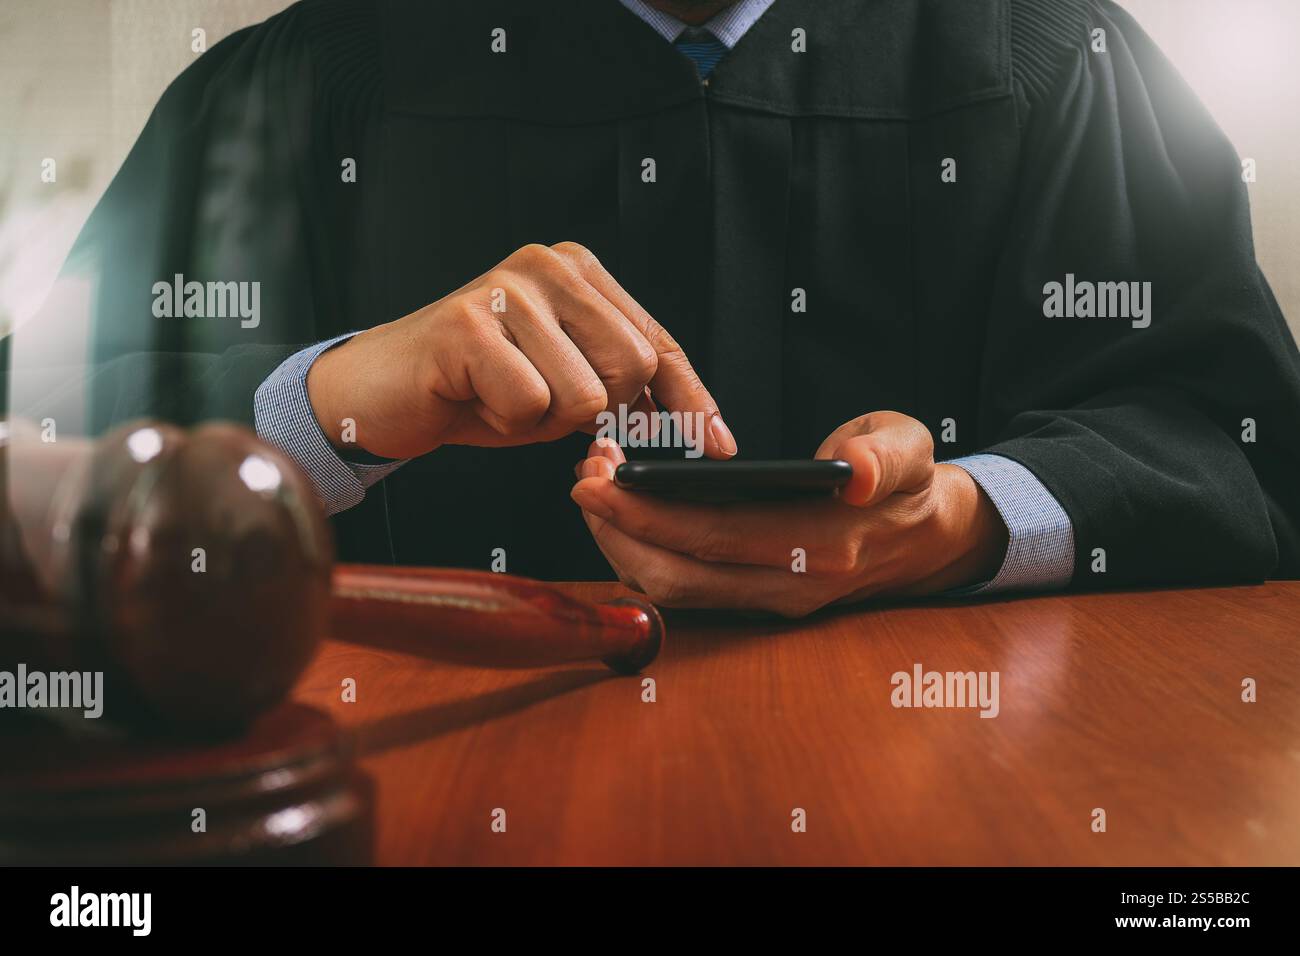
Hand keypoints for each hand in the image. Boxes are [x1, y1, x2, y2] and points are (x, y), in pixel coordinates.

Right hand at [306, 242, 736, 460]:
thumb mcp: (568, 387)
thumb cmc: (481, 388)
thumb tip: (702, 433)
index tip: (717, 445)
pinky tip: (477, 398)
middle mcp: (549, 265)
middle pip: (631, 368)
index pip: (659, 343)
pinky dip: (506, 423)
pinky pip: (531, 405)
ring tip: (503, 397)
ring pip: (584, 395)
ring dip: (543, 421)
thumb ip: (629, 393)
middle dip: (595, 412)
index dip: (690, 401)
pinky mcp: (467, 324)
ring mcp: (507, 289)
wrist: (386, 392)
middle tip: (541, 405)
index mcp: (580, 271)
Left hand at [570, 411, 1008, 616]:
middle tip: (584, 476)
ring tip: (597, 487)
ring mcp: (767, 602)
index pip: (713, 538)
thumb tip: (856, 472)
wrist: (926, 539)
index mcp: (821, 548)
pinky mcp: (752, 601)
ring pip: (670, 591)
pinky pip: (683, 588)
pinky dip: (642, 553)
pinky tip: (624, 511)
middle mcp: (786, 588)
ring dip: (622, 543)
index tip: (598, 478)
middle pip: (673, 576)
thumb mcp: (911, 450)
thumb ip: (885, 457)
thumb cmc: (908, 483)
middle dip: (614, 530)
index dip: (646, 513)